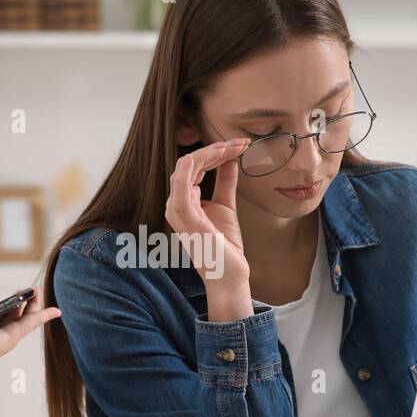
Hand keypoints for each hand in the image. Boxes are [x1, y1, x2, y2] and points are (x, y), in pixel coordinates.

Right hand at [0, 290, 59, 375]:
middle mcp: (6, 335)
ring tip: (20, 292)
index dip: (45, 315)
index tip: (59, 311)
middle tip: (35, 288)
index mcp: (11, 336)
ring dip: (17, 304)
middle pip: (24, 316)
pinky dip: (3, 309)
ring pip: (12, 316)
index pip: (32, 322)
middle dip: (31, 302)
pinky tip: (0, 305)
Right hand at [166, 139, 253, 319]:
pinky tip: (206, 155)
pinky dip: (191, 167)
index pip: (194, 167)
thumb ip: (225, 181)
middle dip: (215, 149)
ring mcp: (178, 211)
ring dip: (209, 153)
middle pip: (189, 164)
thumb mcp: (226, 204)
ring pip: (185, 168)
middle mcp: (176, 204)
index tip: (239, 145)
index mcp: (184, 201)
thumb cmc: (224, 244)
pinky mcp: (185, 217)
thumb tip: (231, 158)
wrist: (229, 273)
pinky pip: (182, 185)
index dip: (215, 152)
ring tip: (232, 147)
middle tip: (240, 143)